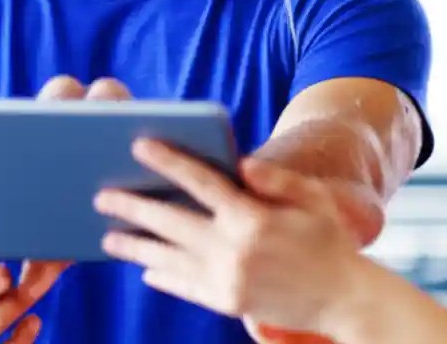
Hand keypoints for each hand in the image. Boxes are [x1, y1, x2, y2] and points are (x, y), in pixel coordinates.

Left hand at [93, 140, 362, 336]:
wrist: (344, 298)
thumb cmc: (328, 240)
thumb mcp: (313, 200)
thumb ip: (277, 179)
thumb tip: (242, 163)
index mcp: (252, 217)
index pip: (201, 182)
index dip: (169, 161)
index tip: (140, 145)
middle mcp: (233, 249)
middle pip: (171, 221)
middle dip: (133, 207)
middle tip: (102, 197)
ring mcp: (226, 279)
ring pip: (168, 259)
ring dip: (135, 246)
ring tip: (109, 238)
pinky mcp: (226, 302)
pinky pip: (184, 287)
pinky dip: (162, 277)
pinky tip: (145, 270)